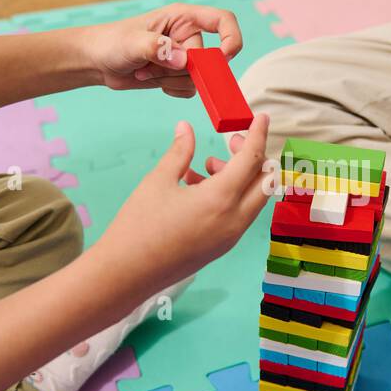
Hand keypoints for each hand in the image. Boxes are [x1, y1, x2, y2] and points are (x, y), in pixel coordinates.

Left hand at [76, 2, 244, 96]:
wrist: (97, 61)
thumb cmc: (111, 42)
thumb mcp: (132, 42)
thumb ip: (158, 48)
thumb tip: (185, 61)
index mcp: (184, 17)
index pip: (223, 21)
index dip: (231, 39)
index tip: (222, 58)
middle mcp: (188, 35)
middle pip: (207, 61)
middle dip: (179, 70)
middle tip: (149, 66)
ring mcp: (184, 56)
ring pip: (198, 79)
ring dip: (170, 81)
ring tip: (145, 71)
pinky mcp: (178, 75)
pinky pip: (190, 90)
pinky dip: (170, 90)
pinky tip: (150, 79)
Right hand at [96, 113, 270, 295]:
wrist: (126, 273)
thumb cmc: (139, 225)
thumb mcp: (158, 181)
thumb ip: (180, 152)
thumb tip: (186, 127)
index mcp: (221, 199)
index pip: (253, 160)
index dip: (258, 135)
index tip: (260, 117)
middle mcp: (234, 220)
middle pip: (264, 181)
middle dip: (253, 157)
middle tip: (230, 142)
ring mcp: (230, 237)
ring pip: (253, 199)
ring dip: (239, 177)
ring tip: (205, 165)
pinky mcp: (221, 247)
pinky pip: (239, 215)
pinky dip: (230, 196)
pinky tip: (197, 187)